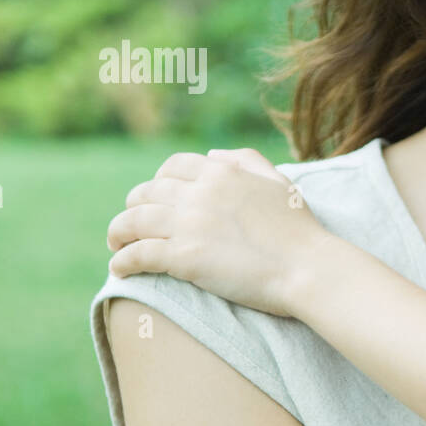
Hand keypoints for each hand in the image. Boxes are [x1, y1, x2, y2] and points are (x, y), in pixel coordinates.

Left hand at [106, 148, 326, 316]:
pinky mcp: (183, 258)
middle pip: (146, 193)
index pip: (172, 168)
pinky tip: (119, 270)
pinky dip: (122, 262)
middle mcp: (199, 193)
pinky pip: (137, 254)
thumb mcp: (278, 182)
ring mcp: (188, 225)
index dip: (158, 182)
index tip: (155, 199)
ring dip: (118, 233)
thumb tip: (211, 155)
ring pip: (133, 222)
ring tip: (116, 245)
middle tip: (131, 225)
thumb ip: (245, 161)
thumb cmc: (300, 230)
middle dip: (134, 207)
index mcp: (221, 172)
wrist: (308, 268)